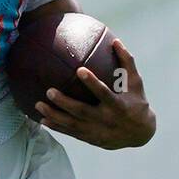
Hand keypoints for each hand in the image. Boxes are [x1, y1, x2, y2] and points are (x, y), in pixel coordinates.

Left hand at [34, 38, 155, 150]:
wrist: (139, 134)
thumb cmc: (137, 102)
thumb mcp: (136, 83)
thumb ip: (127, 62)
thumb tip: (115, 40)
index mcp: (118, 106)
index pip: (104, 93)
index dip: (92, 83)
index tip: (80, 70)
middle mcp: (106, 120)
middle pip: (82, 112)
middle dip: (65, 103)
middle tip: (49, 91)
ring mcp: (97, 131)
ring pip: (72, 124)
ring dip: (54, 116)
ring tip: (38, 105)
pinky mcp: (90, 138)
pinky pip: (70, 132)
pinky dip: (56, 127)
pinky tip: (41, 120)